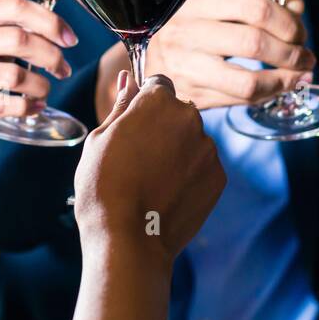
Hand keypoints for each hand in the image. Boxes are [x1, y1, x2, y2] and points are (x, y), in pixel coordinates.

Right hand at [0, 0, 78, 168]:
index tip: (70, 40)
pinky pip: (0, 104)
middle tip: (63, 69)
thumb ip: (10, 31)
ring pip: (11, 74)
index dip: (48, 21)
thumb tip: (60, 31)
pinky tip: (33, 107)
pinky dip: (25, 107)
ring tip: (44, 91)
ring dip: (39, 85)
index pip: (12, 6)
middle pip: (16, 38)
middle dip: (50, 55)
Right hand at [74, 71, 225, 271]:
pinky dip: (190, 175)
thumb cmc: (103, 186)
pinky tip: (168, 193)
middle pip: (178, 112)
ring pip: (192, 140)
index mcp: (158, 101)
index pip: (158, 84)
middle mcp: (190, 117)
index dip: (145, 102)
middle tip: (139, 157)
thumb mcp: (100, 139)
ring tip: (153, 180)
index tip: (135, 122)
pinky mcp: (218, 176)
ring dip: (178, 151)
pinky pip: (203, 166)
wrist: (128, 238)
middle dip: (163, 126)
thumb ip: (121, 106)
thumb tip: (129, 80)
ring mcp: (207, 148)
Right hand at [129, 0, 315, 110]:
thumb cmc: (187, 26)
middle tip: (306, 56)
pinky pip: (239, 101)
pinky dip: (267, 95)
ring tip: (299, 76)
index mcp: (197, 2)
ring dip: (283, 81)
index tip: (299, 31)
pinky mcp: (190, 96)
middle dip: (292, 53)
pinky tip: (278, 88)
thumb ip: (256, 4)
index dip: (288, 21)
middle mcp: (187, 33)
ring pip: (248, 82)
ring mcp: (186, 68)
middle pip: (254, 43)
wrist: (144, 58)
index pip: (255, 7)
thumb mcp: (213, 4)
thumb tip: (297, 6)